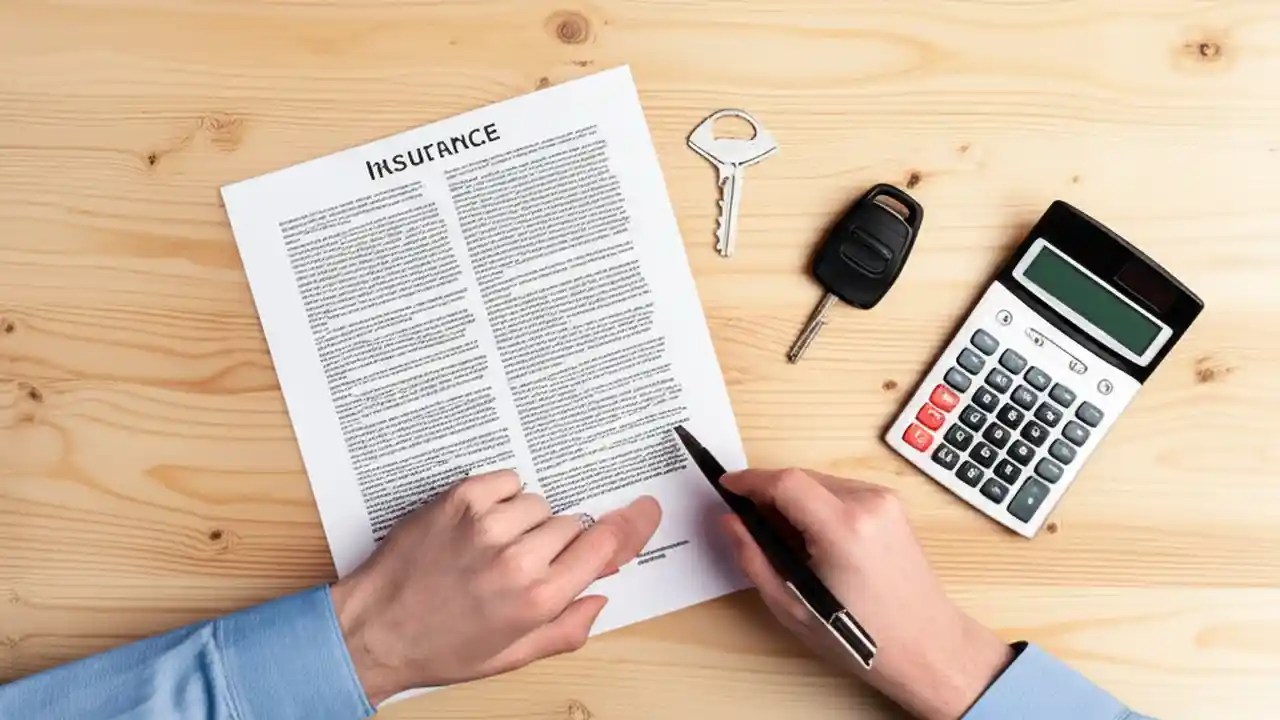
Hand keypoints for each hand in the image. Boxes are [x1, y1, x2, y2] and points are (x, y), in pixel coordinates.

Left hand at [330, 470, 660, 703]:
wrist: (374, 629)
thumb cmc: (440, 648)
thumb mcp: (511, 655)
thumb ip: (567, 626)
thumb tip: (601, 595)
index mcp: (538, 600)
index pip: (603, 547)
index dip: (629, 527)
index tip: (645, 509)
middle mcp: (517, 560)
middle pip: (571, 525)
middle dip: (556, 541)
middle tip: (523, 562)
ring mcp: (487, 525)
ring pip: (539, 503)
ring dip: (525, 520)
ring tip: (492, 546)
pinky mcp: (460, 499)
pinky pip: (508, 480)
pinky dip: (500, 496)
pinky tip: (479, 523)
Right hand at [720, 469, 1012, 719]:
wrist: (928, 645)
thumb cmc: (863, 636)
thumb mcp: (793, 607)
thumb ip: (754, 558)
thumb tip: (730, 521)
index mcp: (844, 528)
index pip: (785, 482)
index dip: (749, 480)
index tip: (726, 486)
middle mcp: (868, 504)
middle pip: (801, 478)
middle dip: (769, 494)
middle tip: (751, 525)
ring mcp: (885, 501)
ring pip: (820, 483)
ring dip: (794, 501)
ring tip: (786, 542)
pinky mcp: (892, 505)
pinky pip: (840, 491)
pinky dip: (818, 506)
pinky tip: (814, 540)